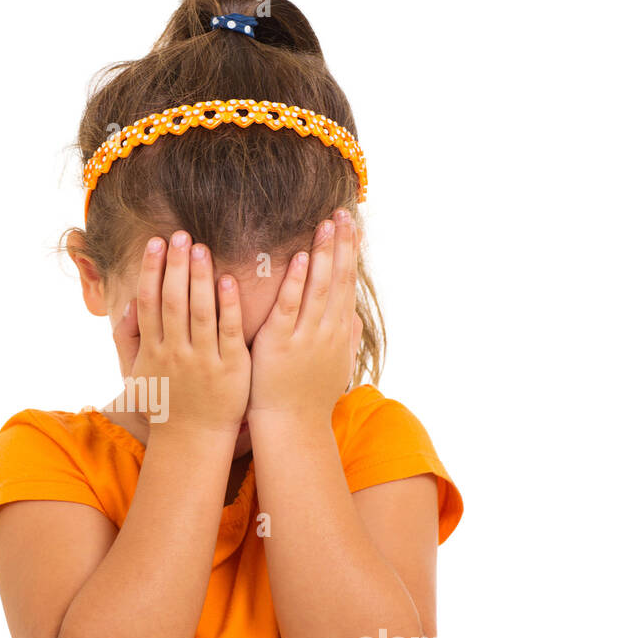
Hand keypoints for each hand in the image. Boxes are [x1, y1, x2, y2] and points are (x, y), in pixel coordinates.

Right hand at [111, 230, 250, 435]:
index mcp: (153, 350)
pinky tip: (228, 281)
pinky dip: (228, 307)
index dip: (152, 270)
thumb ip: (128, 338)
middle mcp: (175, 352)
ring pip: (200, 312)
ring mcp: (204, 360)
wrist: (193, 439)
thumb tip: (129, 302)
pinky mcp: (231, 368)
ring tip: (201, 248)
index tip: (157, 242)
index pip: (150, 302)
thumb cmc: (166, 403)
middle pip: (173, 301)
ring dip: (200, 278)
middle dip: (175, 266)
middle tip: (180, 235)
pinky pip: (228, 333)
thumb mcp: (136, 374)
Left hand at [247, 210, 362, 421]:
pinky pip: (291, 307)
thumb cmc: (307, 397)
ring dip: (324, 254)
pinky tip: (302, 258)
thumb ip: (345, 340)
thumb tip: (356, 321)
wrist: (291, 425)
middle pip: (339, 279)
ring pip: (320, 288)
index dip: (350, 253)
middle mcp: (327, 330)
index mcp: (338, 332)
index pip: (348, 284)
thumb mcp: (335, 367)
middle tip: (342, 213)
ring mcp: (306, 336)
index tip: (352, 225)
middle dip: (341, 244)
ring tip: (326, 223)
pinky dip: (297, 282)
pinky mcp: (282, 343)